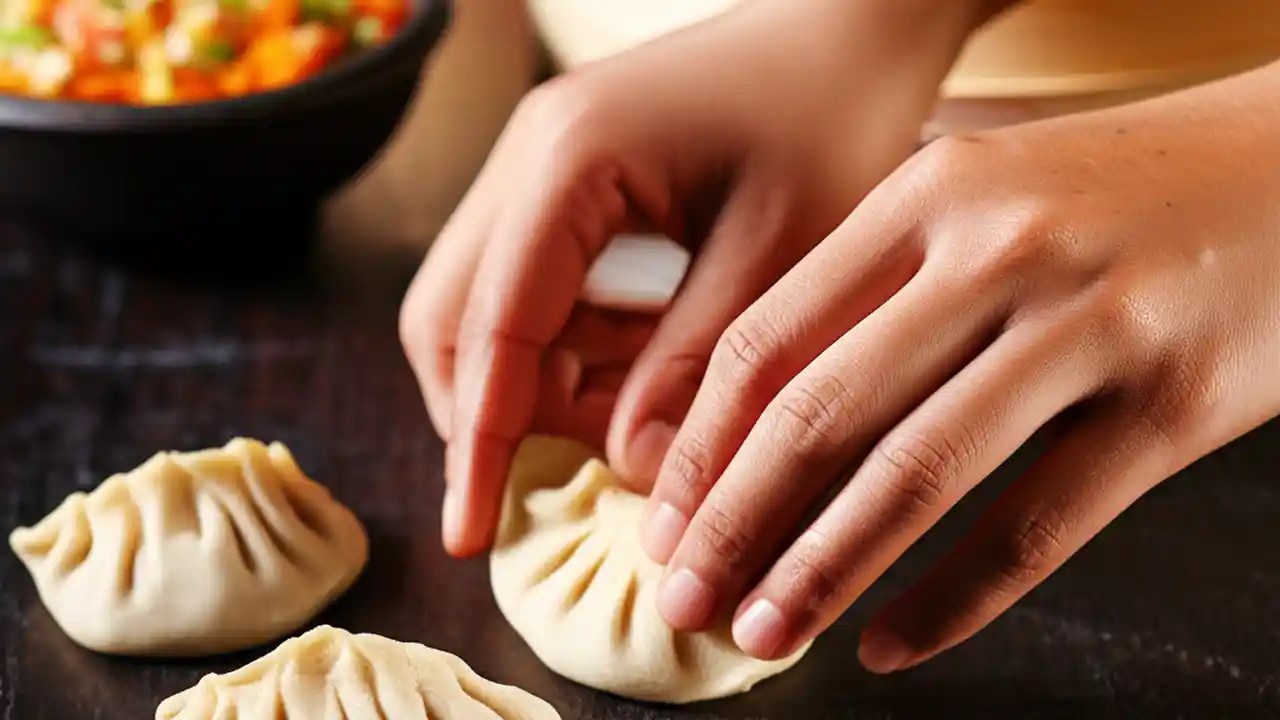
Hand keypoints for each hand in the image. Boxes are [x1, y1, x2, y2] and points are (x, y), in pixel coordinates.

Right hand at [400, 0, 988, 555]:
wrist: (851, 23)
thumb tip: (632, 475)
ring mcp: (541, 165)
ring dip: (543, 384)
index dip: (478, 442)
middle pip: (454, 318)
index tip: (468, 532)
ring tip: (635, 418)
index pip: (492, 329)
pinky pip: (538, 286)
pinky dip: (577, 347)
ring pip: (490, 308)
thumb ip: (694, 369)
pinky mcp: (570, 181)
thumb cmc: (830, 116)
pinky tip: (647, 364)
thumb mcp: (774, 255)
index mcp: (568, 163)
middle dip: (495, 413)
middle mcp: (529, 157)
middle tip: (568, 477)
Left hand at [642, 63, 1279, 671]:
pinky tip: (892, 645)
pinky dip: (951, 604)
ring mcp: (1089, 322)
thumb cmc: (1120, 189)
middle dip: (732, 524)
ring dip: (820, 573)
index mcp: (925, 194)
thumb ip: (879, 283)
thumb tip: (761, 409)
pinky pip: (1038, 529)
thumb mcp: (984, 195)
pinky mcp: (1178, 400)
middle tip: (683, 599)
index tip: (663, 521)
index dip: (700, 446)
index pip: (769, 340)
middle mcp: (996, 248)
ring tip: (760, 635)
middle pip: (818, 413)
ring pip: (915, 477)